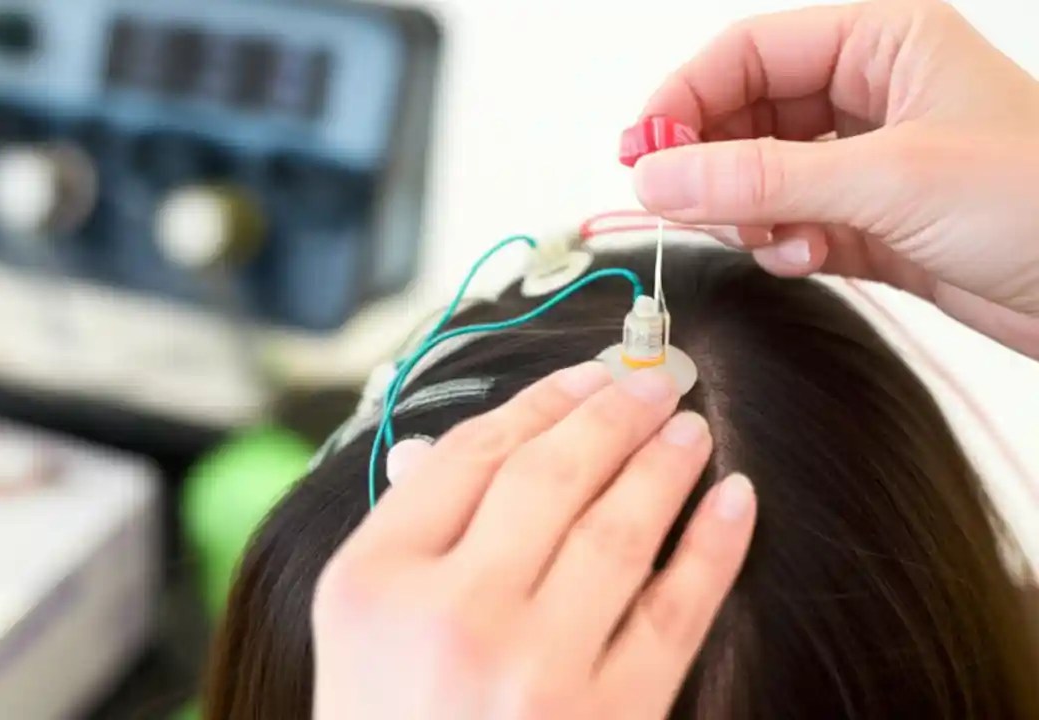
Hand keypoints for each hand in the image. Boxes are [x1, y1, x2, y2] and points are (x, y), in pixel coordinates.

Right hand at [310, 363, 756, 719]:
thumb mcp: (355, 633)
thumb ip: (404, 534)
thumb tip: (466, 446)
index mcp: (376, 582)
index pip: (472, 457)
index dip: (540, 401)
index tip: (583, 374)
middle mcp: (452, 615)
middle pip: (549, 476)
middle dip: (611, 411)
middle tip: (653, 378)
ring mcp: (535, 668)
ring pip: (619, 528)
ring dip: (664, 463)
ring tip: (690, 426)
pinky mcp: (612, 717)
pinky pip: (677, 611)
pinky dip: (714, 547)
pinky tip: (735, 500)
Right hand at [632, 0, 1038, 357]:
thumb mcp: (889, 179)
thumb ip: (762, 180)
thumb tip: (656, 177)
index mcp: (883, 43)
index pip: (750, 52)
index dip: (687, 97)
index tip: (643, 152)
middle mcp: (871, 94)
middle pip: (746, 114)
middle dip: (713, 164)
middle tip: (682, 206)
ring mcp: (869, 161)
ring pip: (761, 176)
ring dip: (750, 214)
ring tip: (775, 241)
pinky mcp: (871, 222)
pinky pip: (790, 224)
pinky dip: (784, 246)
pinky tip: (811, 260)